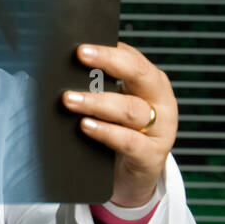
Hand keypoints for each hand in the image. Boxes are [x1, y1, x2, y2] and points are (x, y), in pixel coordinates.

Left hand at [61, 41, 177, 207]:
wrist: (132, 178)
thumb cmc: (120, 134)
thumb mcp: (114, 108)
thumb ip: (100, 88)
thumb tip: (64, 71)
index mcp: (152, 84)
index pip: (133, 58)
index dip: (109, 50)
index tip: (82, 45)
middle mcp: (160, 102)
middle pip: (139, 74)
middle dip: (109, 61)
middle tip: (80, 55)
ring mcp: (159, 130)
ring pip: (129, 109)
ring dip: (97, 102)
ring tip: (70, 99)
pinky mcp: (151, 156)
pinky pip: (129, 141)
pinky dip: (106, 132)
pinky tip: (86, 126)